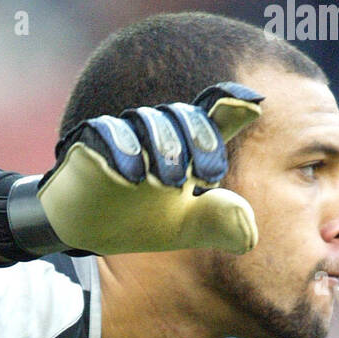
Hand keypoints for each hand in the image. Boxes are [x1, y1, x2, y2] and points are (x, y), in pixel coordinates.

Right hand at [4, 82, 263, 258]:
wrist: (85, 232)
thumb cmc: (137, 221)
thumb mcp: (185, 228)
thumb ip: (219, 224)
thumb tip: (250, 234)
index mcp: (184, 148)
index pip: (212, 116)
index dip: (232, 103)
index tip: (253, 104)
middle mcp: (156, 134)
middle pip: (184, 115)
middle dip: (200, 140)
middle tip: (206, 177)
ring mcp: (124, 134)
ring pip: (149, 120)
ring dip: (165, 148)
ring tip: (168, 184)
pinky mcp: (91, 140)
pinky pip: (108, 131)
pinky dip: (123, 150)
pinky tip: (132, 177)